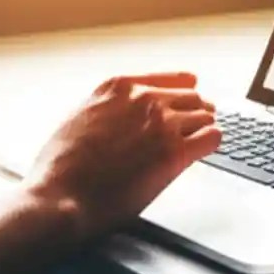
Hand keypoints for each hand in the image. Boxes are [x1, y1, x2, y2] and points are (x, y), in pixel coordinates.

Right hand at [22, 72, 220, 240]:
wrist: (60, 195)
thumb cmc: (61, 165)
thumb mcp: (79, 117)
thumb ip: (107, 108)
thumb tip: (122, 115)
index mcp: (119, 86)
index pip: (170, 78)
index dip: (183, 89)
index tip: (191, 93)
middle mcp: (144, 99)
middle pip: (191, 97)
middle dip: (195, 111)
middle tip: (198, 124)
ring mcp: (162, 124)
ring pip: (205, 115)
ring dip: (203, 128)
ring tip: (199, 140)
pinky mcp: (175, 153)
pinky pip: (213, 137)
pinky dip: (212, 142)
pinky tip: (205, 150)